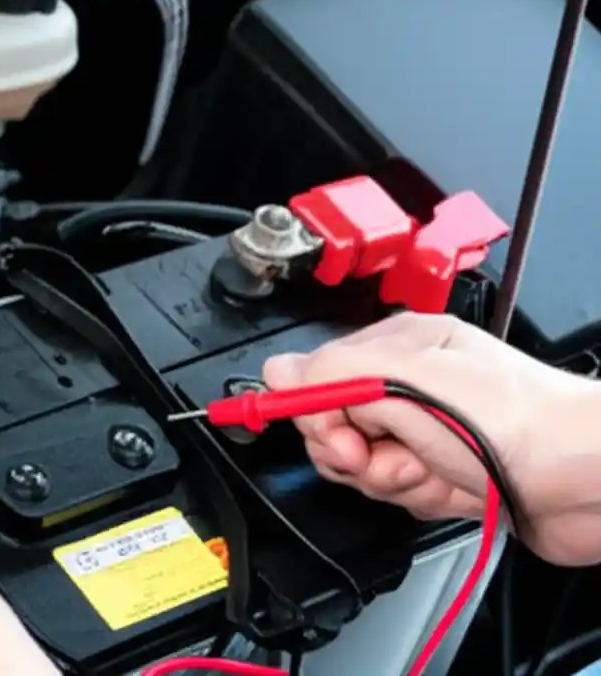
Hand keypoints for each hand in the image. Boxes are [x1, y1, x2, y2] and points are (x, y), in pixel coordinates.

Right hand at [262, 312, 600, 565]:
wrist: (587, 481)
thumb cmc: (517, 420)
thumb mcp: (411, 381)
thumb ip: (335, 373)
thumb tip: (276, 371)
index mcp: (397, 349)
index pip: (317, 378)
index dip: (317, 413)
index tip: (336, 434)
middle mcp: (408, 388)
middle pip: (333, 428)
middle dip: (354, 453)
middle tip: (388, 455)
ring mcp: (425, 433)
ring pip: (363, 467)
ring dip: (390, 478)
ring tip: (428, 470)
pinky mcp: (441, 475)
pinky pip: (397, 493)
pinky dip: (417, 497)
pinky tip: (447, 487)